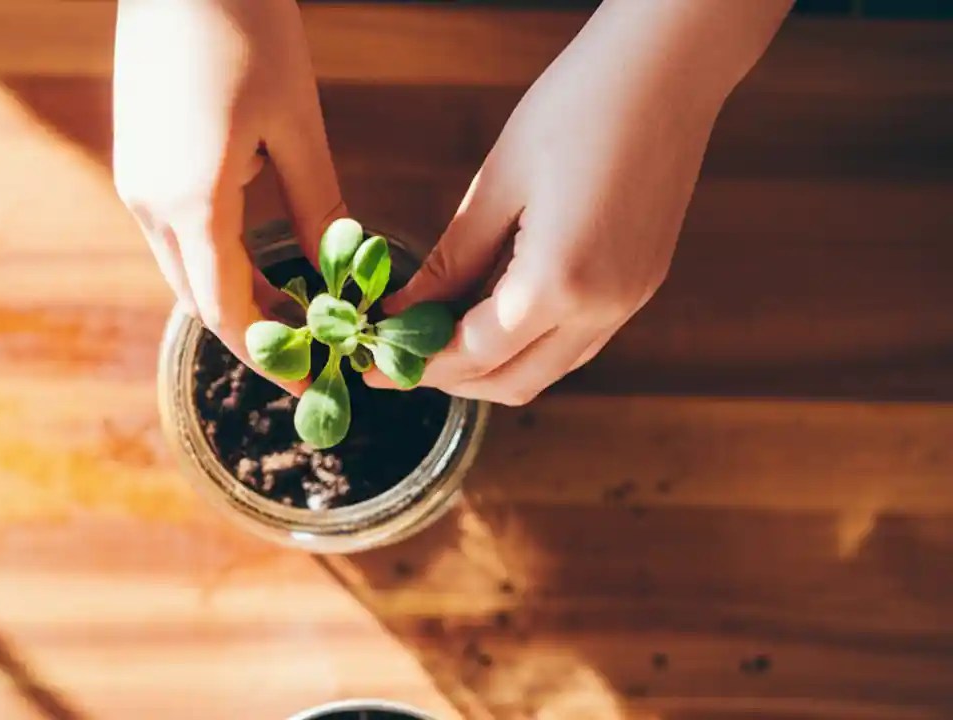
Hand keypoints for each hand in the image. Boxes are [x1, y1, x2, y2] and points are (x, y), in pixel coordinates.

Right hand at [112, 0, 342, 385]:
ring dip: (233, 294)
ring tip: (293, 305)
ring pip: (182, 270)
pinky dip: (212, 258)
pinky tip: (254, 251)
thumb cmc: (247, 31)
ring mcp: (135, 182)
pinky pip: (172, 234)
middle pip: (199, 300)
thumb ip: (316, 204)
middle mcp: (150, 204)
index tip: (309, 380)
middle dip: (253, 332)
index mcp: (192, 202)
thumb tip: (343, 264)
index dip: (269, 354)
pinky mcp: (135, 161)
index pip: (226, 311)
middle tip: (309, 348)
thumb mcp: (296, 124)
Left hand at [372, 0, 790, 404]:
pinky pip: (577, 341)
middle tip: (398, 357)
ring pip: (548, 369)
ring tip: (437, 338)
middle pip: (514, 382)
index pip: (474, 355)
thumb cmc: (577, 106)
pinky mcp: (641, 285)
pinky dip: (528, 344)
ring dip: (490, 368)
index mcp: (558, 284)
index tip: (374, 365)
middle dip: (450, 380)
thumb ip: (451, 261)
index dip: (418, 366)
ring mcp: (629, 302)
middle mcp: (601, 309)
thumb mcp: (497, 184)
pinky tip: (490, 314)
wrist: (669, 68)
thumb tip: (404, 309)